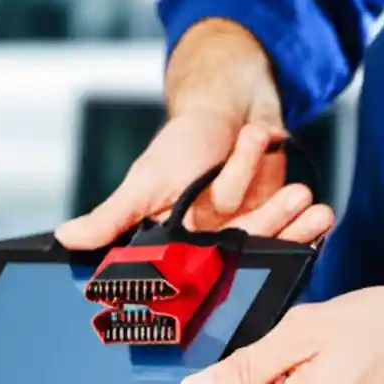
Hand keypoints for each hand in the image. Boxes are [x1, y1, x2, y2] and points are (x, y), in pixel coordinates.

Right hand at [56, 19, 333, 248]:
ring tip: (304, 198)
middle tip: (286, 210)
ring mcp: (240, 234)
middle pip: (233, 254)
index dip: (200, 276)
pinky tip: (318, 211)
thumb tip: (65, 237)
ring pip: (265, 239)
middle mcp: (204, 244)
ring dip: (287, 218)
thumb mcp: (146, 179)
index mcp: (168, 242)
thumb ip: (112, 215)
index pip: (181, 271)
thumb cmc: (183, 141)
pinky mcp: (272, 222)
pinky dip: (304, 222)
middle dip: (263, 230)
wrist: (232, 107)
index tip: (217, 268)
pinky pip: (291, 233)